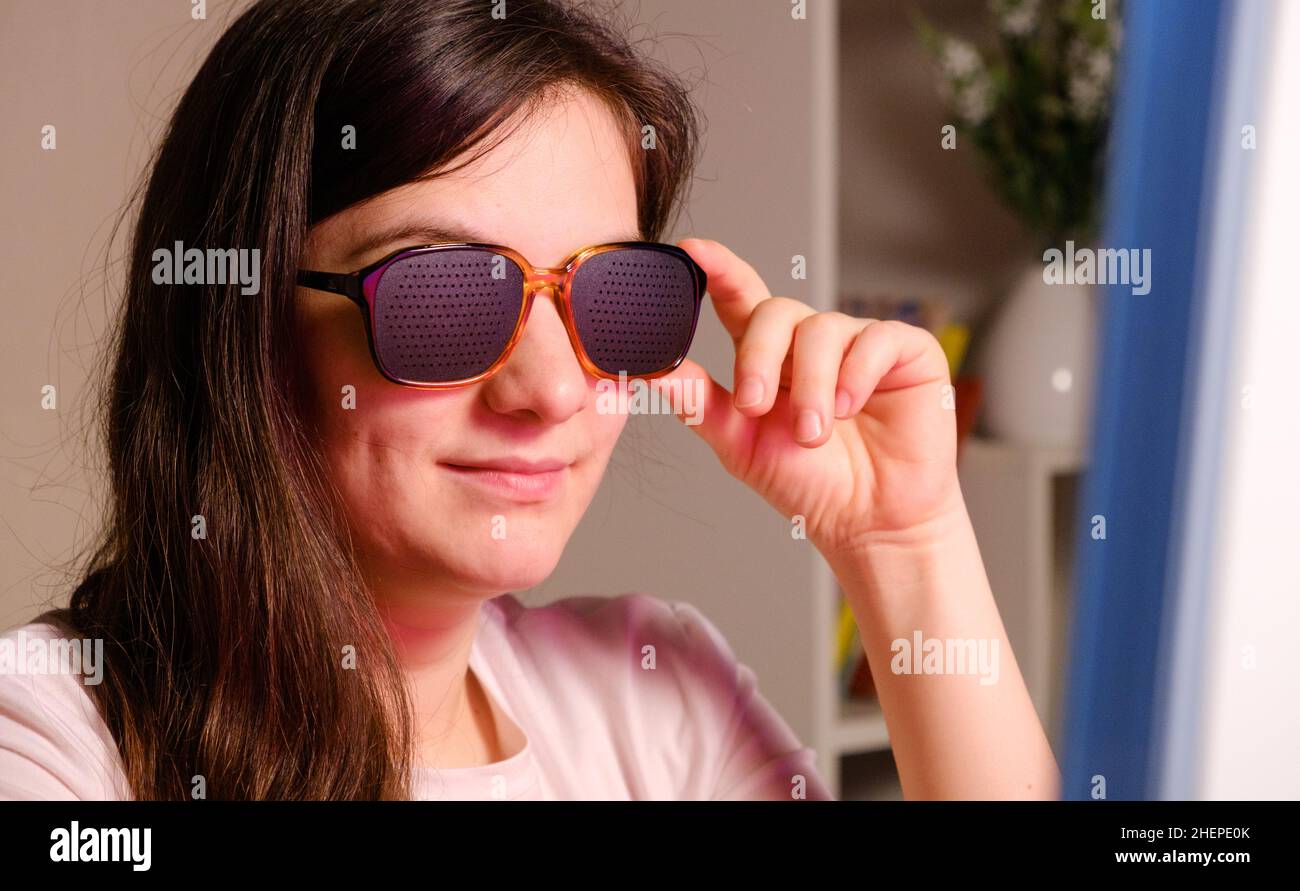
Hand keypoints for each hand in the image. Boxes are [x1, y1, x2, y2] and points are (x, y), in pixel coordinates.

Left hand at [650, 238, 963, 556]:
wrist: (869, 520)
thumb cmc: (809, 482)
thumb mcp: (742, 443)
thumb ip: (699, 403)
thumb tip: (648, 372)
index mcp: (768, 355)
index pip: (739, 299)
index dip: (717, 270)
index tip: (692, 252)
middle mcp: (810, 341)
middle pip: (776, 311)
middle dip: (759, 357)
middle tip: (754, 405)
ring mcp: (858, 342)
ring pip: (822, 329)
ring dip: (810, 386)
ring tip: (811, 432)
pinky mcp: (906, 350)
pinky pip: (875, 338)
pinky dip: (856, 375)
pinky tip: (852, 408)